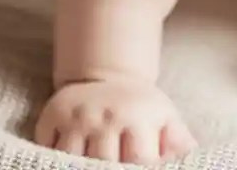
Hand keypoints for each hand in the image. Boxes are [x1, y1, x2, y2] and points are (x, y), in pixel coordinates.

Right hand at [35, 77, 197, 164]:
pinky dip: (53, 160)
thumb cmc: (141, 108)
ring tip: (90, 168)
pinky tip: (66, 164)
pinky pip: (47, 149)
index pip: (140, 159)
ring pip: (73, 159)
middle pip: (104, 162)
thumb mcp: (166, 118)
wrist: (107, 75)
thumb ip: (179, 143)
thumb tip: (188, 164)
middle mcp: (106, 116)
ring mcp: (77, 117)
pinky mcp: (52, 116)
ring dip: (79, 168)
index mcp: (138, 117)